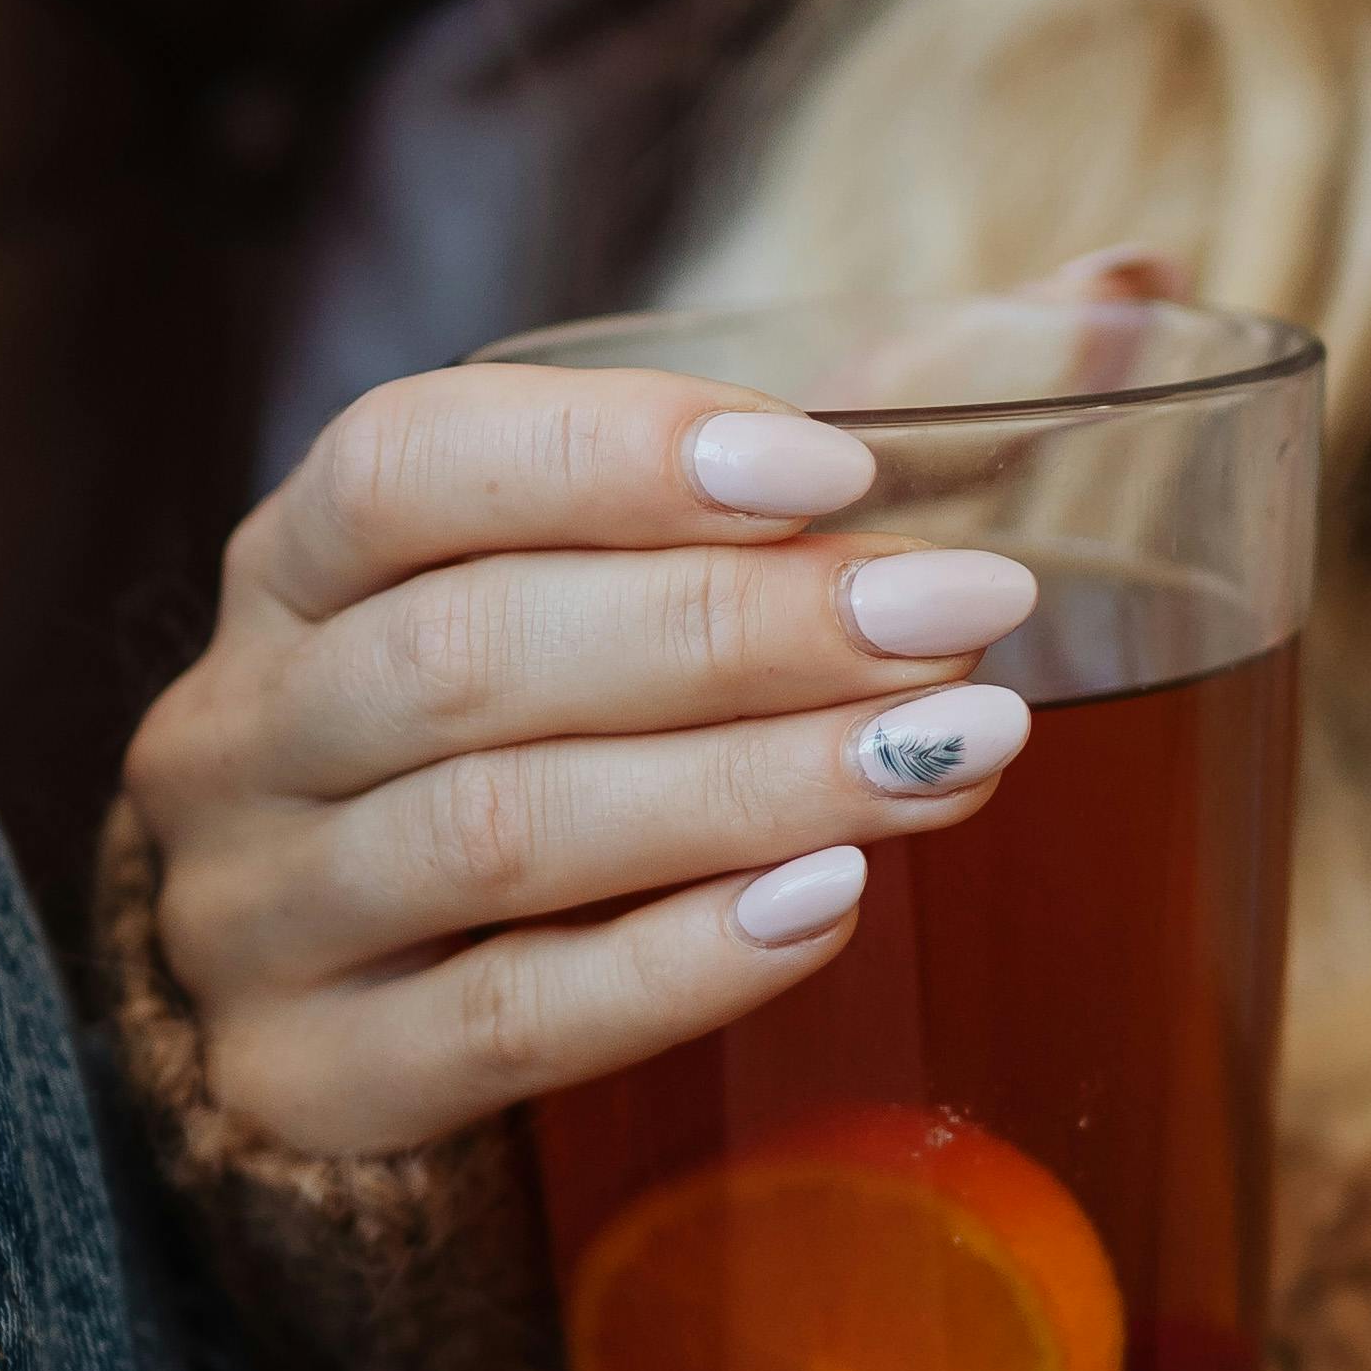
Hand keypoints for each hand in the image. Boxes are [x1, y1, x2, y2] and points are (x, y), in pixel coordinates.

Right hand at [120, 362, 1039, 1161]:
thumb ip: (858, 436)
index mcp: (301, 568)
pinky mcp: (309, 1089)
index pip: (407, 464)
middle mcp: (242, 731)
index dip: (614, 455)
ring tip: (952, 758)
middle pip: (470, 650)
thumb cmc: (558, 749)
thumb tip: (1129, 281)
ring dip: (743, 786)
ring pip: (494, 833)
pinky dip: (674, 962)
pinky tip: (828, 908)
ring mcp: (255, 921)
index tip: (840, 465)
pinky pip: (502, 1025)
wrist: (383, 1030)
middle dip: (736, 629)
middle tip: (963, 619)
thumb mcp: (656, 582)